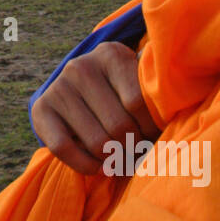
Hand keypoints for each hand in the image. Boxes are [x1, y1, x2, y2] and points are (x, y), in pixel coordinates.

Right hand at [30, 41, 159, 174]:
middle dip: (134, 147)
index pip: (139, 103)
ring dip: (114, 159)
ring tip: (122, 158)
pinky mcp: (41, 109)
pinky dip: (86, 166)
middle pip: (120, 126)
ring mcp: (58, 87)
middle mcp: (81, 67)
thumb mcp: (136, 81)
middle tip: (138, 151)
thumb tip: (178, 111)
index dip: (151, 128)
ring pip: (97, 142)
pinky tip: (99, 165)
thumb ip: (154, 93)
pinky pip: (64, 149)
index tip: (153, 134)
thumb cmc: (119, 91)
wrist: (75, 90)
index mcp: (111, 55)